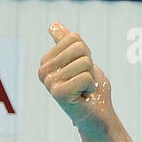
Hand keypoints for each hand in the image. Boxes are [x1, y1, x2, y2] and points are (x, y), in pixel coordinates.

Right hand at [39, 23, 115, 138]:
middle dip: (90, 65)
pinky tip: (84, 97)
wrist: (98, 116)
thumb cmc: (92, 90)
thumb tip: (54, 25)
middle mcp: (43, 70)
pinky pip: (86, 77)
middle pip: (79, 48)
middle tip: (85, 81)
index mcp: (46, 60)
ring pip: (84, 63)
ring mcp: (48, 82)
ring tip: (84, 90)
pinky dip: (91, 86)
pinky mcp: (58, 93)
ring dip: (92, 77)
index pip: (74, 39)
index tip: (83, 70)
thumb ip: (68, 44)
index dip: (87, 54)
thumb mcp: (82, 61)